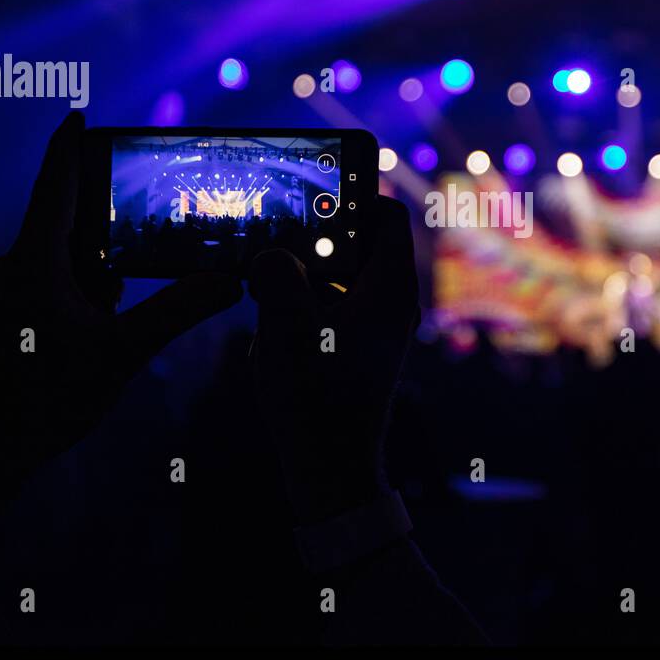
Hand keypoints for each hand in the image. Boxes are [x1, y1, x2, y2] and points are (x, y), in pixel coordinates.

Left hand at [0, 112, 241, 485]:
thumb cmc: (44, 401)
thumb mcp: (122, 353)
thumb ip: (178, 311)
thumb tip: (229, 282)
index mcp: (33, 264)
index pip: (56, 188)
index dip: (70, 148)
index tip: (80, 115)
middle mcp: (7, 272)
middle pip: (62, 233)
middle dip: (101, 245)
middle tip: (131, 265)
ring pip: (51, 270)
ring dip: (86, 285)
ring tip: (107, 325)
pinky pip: (35, 295)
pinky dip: (66, 304)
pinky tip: (83, 342)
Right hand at [247, 196, 419, 523]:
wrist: (330, 470)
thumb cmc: (316, 403)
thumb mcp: (287, 332)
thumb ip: (279, 278)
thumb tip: (270, 253)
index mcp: (389, 290)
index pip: (387, 214)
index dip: (352, 194)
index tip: (311, 189)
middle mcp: (392, 303)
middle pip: (360, 240)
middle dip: (316, 233)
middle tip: (275, 230)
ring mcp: (377, 326)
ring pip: (343, 272)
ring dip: (305, 269)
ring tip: (266, 272)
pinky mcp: (359, 346)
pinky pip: (336, 302)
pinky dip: (307, 298)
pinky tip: (270, 312)